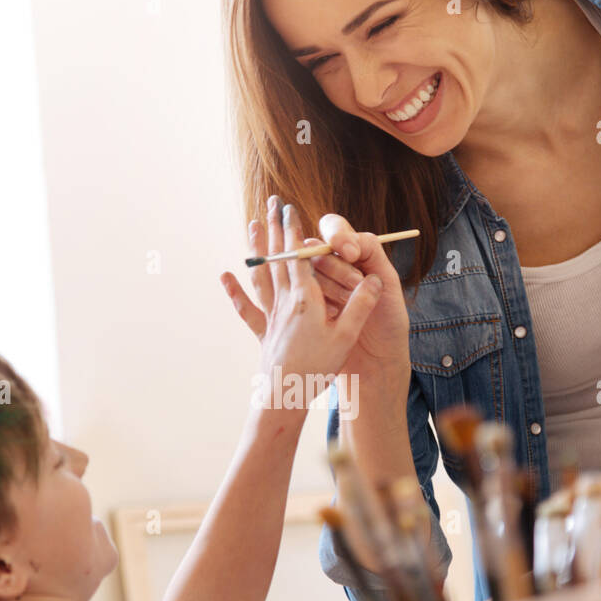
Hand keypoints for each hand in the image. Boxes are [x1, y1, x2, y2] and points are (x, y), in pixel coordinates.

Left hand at [220, 196, 381, 411]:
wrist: (284, 396)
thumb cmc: (317, 367)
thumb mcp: (346, 336)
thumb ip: (360, 306)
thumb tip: (375, 279)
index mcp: (304, 299)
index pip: (298, 257)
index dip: (293, 231)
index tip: (290, 208)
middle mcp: (284, 302)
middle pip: (278, 258)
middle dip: (275, 229)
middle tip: (271, 203)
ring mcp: (271, 315)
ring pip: (262, 275)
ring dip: (257, 249)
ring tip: (252, 226)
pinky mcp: (264, 331)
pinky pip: (247, 307)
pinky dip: (235, 290)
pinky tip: (225, 276)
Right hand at [308, 213, 410, 385]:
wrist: (377, 360)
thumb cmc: (387, 320)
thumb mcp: (387, 282)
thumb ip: (371, 253)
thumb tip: (346, 242)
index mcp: (352, 253)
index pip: (333, 227)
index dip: (338, 234)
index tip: (351, 254)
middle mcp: (330, 265)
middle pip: (316, 250)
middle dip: (338, 267)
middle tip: (357, 286)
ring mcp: (314, 287)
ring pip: (307, 272)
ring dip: (330, 289)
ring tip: (347, 308)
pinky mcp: (305, 308)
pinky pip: (297, 295)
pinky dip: (314, 303)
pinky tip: (332, 317)